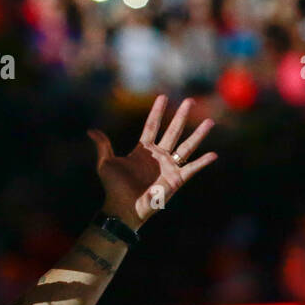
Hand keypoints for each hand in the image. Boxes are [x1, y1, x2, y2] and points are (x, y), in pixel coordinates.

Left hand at [88, 95, 216, 230]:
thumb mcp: (106, 162)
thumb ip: (103, 145)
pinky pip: (192, 168)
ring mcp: (169, 167)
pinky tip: (213, 154)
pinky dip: (203, 162)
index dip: (157, 111)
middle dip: (181, 116)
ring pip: (186, 146)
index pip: (152, 125)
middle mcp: (158, 156)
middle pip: (173, 131)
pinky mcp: (176, 180)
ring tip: (209, 121)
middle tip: (190, 101)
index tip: (163, 96)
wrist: (123, 207)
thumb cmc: (114, 187)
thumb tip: (91, 130)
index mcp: (143, 150)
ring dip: (198, 134)